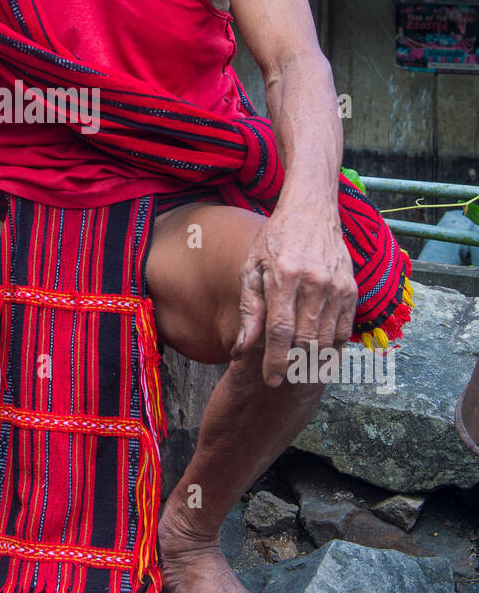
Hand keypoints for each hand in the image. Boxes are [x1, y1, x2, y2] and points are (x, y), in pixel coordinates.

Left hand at [230, 206, 356, 386]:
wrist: (311, 211)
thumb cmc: (275, 240)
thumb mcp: (252, 268)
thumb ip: (248, 310)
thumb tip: (241, 349)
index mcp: (284, 277)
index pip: (280, 331)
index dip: (276, 361)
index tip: (271, 380)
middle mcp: (314, 282)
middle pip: (306, 340)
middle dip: (295, 366)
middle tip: (285, 379)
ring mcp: (337, 286)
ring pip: (327, 339)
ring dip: (313, 360)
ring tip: (299, 371)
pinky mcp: (352, 289)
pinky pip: (344, 330)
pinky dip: (332, 347)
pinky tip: (318, 352)